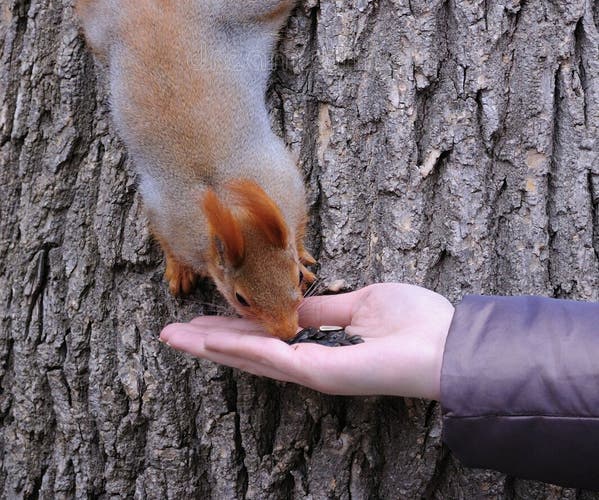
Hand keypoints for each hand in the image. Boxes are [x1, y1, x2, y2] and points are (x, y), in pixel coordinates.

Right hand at [160, 283, 453, 398]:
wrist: (446, 345)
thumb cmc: (415, 324)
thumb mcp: (362, 303)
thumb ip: (325, 308)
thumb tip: (295, 303)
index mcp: (320, 343)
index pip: (265, 335)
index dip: (232, 327)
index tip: (202, 317)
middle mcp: (310, 360)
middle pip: (248, 350)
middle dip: (208, 341)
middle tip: (170, 333)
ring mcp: (312, 369)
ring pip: (250, 356)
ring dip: (210, 345)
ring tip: (174, 337)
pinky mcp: (320, 372)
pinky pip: (271, 357)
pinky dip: (238, 347)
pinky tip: (208, 339)